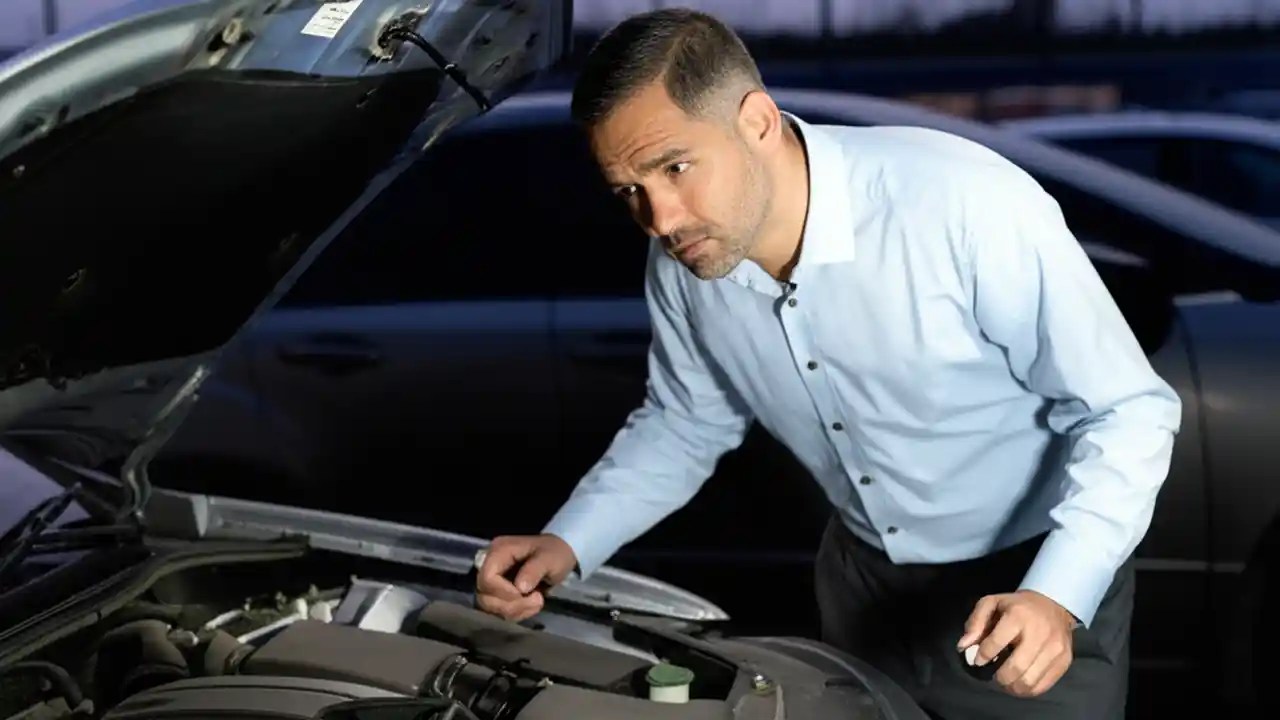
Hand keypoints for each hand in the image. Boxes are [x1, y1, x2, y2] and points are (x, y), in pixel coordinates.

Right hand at [475, 533, 577, 621]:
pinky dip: (516, 613)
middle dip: (510, 604)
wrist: (560, 553)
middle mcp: (490, 565)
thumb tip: (520, 588)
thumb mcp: (549, 558)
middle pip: (484, 594)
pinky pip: (499, 610)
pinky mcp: (499, 592)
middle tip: (537, 600)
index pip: (487, 577)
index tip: (526, 593)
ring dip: (514, 610)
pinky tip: (532, 606)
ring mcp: (493, 580)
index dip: (503, 591)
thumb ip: (534, 570)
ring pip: (490, 606)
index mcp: (499, 551)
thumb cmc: (554, 552)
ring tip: (537, 602)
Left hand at [957, 590, 1076, 696]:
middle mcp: (1040, 633)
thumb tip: (963, 647)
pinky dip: (1027, 690)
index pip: (996, 643)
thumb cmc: (1016, 606)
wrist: (1053, 604)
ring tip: (1006, 680)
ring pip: (1029, 681)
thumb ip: (975, 623)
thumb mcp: (991, 604)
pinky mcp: (1064, 660)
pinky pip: (1042, 686)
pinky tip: (1019, 682)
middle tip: (994, 675)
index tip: (979, 661)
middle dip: (999, 677)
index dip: (983, 656)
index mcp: (1018, 615)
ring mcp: (1055, 649)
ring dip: (1012, 686)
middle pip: (1015, 668)